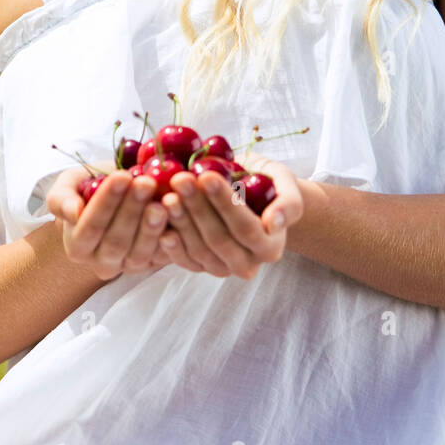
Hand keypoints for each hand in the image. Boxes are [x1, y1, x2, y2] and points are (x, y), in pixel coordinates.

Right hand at [48, 164, 179, 278]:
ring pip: (140, 252)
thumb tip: (74, 213)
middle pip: (116, 241)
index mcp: (78, 246)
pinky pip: (163, 255)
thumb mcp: (67, 187)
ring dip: (152, 227)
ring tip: (164, 201)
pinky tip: (178, 216)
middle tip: (146, 183)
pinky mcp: (154, 264)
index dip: (106, 203)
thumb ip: (62, 199)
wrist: (114, 201)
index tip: (121, 176)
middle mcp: (102, 263)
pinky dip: (172, 238)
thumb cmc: (87, 191)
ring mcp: (130, 266)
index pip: (90, 227)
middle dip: (132, 210)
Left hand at [157, 154, 304, 279]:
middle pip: (218, 239)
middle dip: (197, 208)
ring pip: (198, 249)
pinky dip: (169, 242)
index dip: (225, 203)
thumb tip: (273, 222)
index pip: (245, 227)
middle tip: (179, 180)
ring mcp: (221, 269)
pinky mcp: (200, 266)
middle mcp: (247, 265)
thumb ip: (288, 204)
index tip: (207, 176)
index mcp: (270, 247)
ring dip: (181, 221)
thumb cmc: (271, 187)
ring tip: (167, 193)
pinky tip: (157, 220)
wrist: (253, 198)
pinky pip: (183, 259)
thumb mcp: (286, 186)